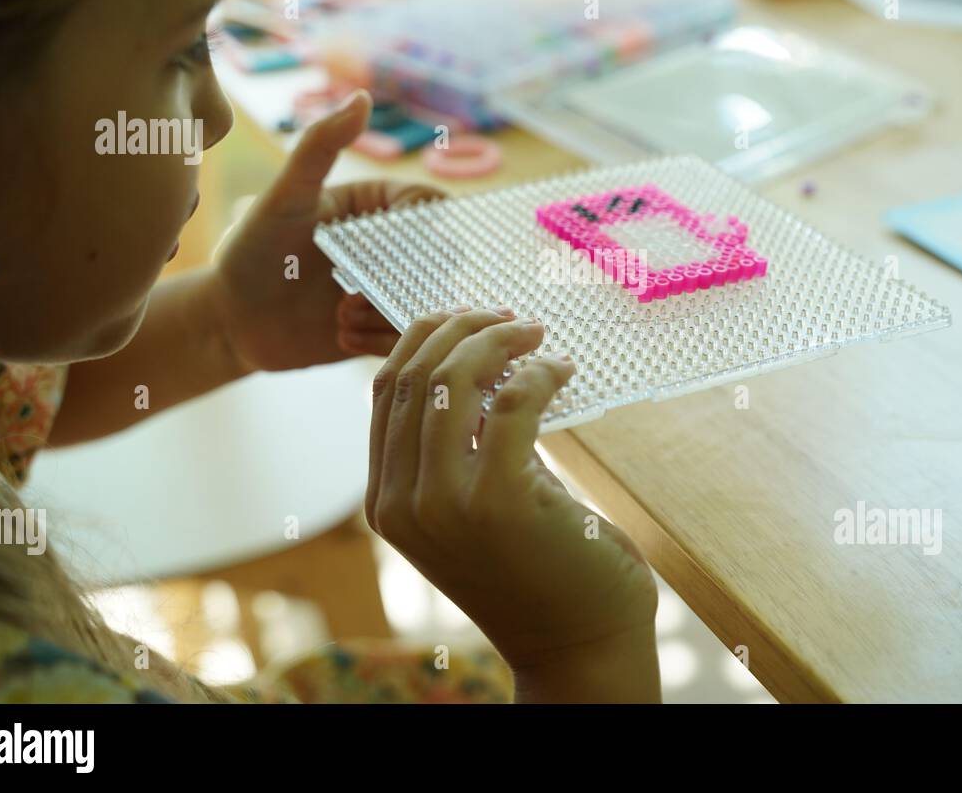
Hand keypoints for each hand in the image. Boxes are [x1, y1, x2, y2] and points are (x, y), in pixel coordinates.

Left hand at [207, 91, 443, 372]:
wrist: (230, 322)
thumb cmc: (251, 252)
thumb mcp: (285, 197)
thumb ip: (320, 146)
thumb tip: (362, 97)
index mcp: (377, 207)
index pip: (429, 206)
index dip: (421, 226)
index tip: (385, 246)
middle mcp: (390, 248)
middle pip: (438, 258)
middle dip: (401, 279)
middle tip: (352, 291)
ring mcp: (389, 291)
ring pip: (426, 301)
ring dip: (383, 312)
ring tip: (338, 315)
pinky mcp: (383, 332)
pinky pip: (407, 338)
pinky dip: (378, 341)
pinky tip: (339, 336)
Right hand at [366, 308, 660, 701]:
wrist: (577, 643)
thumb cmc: (535, 567)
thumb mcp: (470, 508)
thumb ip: (450, 451)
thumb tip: (465, 358)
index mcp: (386, 502)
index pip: (384, 389)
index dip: (425, 337)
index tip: (471, 318)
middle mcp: (401, 504)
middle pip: (413, 375)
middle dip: (462, 327)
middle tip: (512, 318)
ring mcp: (445, 504)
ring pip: (452, 379)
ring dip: (500, 340)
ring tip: (537, 334)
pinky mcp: (499, 500)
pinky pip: (511, 401)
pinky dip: (539, 372)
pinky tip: (562, 370)